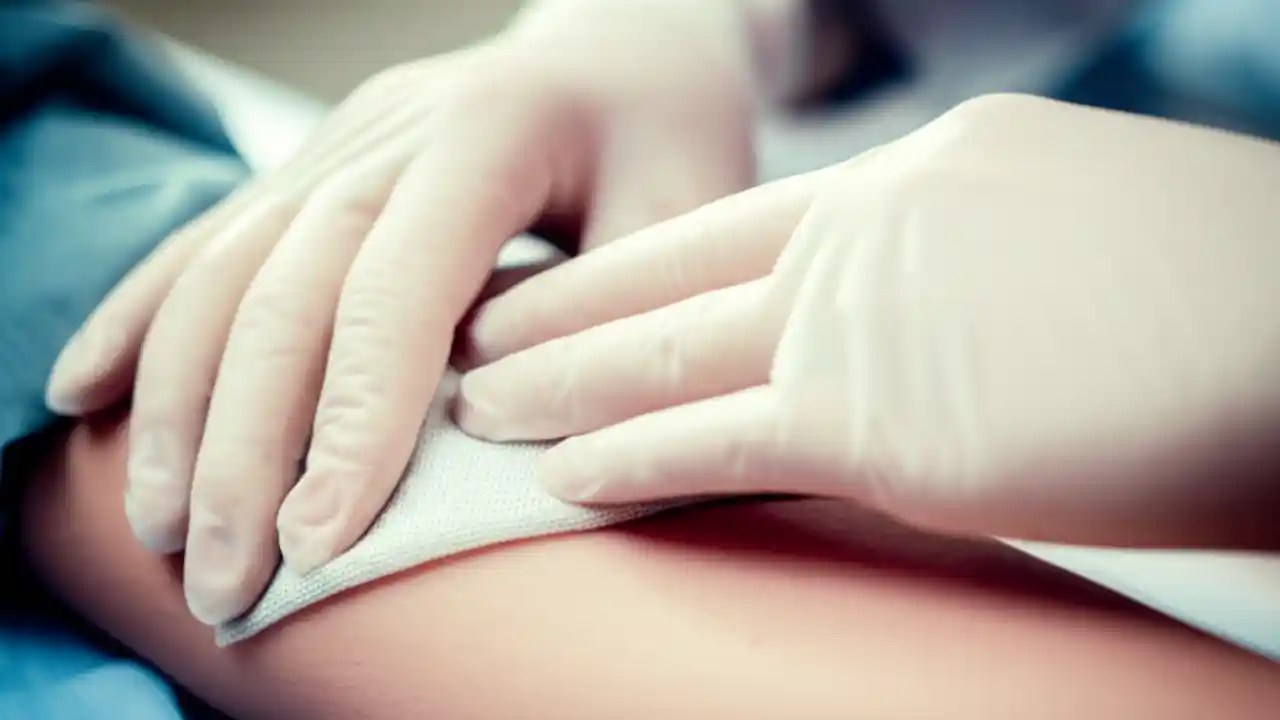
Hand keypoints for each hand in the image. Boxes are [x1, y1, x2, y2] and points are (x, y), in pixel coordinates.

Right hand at [44, 0, 754, 624]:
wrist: (623, 41)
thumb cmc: (668, 130)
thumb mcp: (688, 209)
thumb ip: (624, 317)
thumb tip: (542, 448)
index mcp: (489, 136)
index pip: (396, 288)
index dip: (353, 421)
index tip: (320, 542)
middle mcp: (391, 132)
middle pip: (282, 289)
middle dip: (241, 447)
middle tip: (224, 579)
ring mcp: (340, 142)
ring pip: (223, 269)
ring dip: (177, 406)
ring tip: (160, 527)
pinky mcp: (315, 164)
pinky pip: (208, 238)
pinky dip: (143, 320)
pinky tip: (89, 391)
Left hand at [458, 94, 1279, 549]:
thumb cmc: (1225, 297)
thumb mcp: (1072, 237)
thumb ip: (964, 272)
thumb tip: (920, 325)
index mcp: (926, 177)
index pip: (740, 222)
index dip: (639, 261)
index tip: (566, 285)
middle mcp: (878, 232)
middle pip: (676, 277)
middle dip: (563, 316)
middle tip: (474, 341)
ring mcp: (874, 321)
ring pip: (669, 355)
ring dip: (560, 389)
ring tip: (475, 414)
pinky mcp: (890, 423)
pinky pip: (720, 442)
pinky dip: (632, 461)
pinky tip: (562, 481)